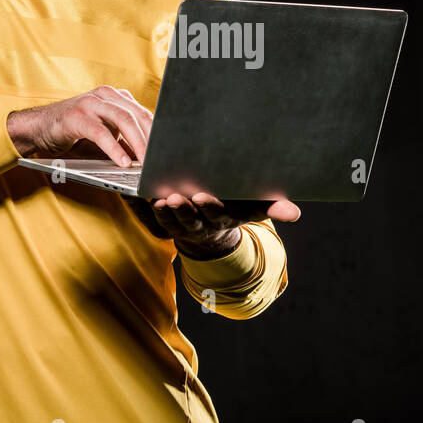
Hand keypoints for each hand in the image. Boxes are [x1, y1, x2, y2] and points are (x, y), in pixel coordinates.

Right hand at [6, 85, 152, 166]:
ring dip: (138, 143)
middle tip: (162, 161)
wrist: (39, 127)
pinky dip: (114, 148)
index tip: (171, 150)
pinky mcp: (76, 116)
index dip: (159, 132)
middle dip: (152, 139)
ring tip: (146, 163)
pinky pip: (100, 132)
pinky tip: (123, 162)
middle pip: (138, 115)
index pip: (145, 113)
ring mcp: (90, 103)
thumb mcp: (106, 134)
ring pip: (123, 120)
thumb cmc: (75, 133)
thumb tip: (151, 158)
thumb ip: (126, 140)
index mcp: (117, 97)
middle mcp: (106, 95)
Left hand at [122, 191, 300, 259]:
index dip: (209, 207)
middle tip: (173, 198)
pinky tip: (127, 193)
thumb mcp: (253, 208)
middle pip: (188, 219)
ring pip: (166, 220)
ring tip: (152, 196)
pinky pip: (143, 218)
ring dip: (158, 211)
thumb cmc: (233, 207)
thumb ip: (272, 207)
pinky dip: (135, 207)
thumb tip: (295, 214)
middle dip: (181, 210)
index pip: (216, 214)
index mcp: (221, 219)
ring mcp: (176, 227)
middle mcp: (198, 225)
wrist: (209, 229)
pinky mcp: (157, 227)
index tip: (203, 197)